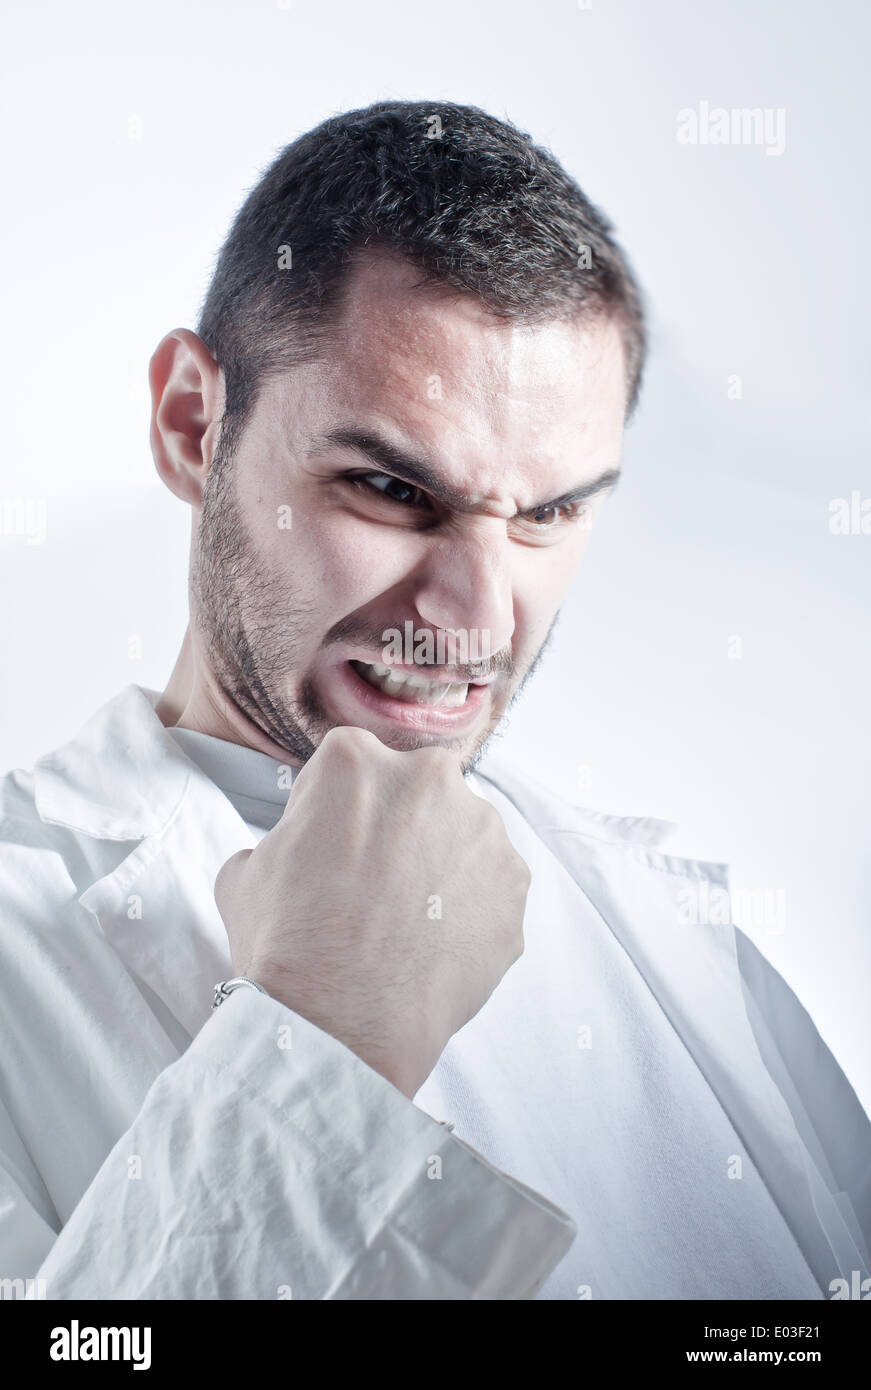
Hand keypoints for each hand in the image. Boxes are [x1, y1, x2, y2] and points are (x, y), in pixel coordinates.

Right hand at [214, 726, 529, 1097]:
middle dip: (401, 829)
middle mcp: (429, 779)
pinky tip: (438, 945)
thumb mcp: (245, 872)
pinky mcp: (515, 882)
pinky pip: (492, 886)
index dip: (339, 814)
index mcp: (355, 761)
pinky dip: (472, 909)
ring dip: (442, 866)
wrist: (341, 1024)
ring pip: (462, 835)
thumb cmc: (287, 945)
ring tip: (408, 923)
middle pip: (417, 792)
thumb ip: (285, 837)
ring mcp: (482, 829)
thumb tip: (299, 846)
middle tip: (376, 887)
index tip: (334, 851)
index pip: (352, 769)